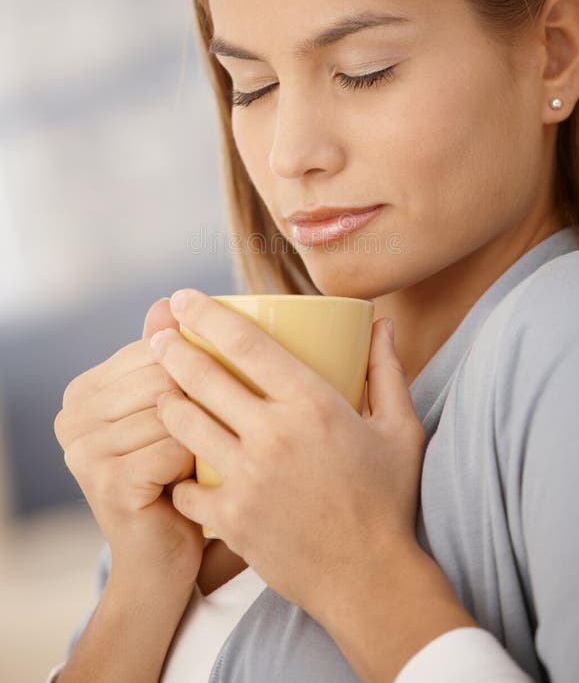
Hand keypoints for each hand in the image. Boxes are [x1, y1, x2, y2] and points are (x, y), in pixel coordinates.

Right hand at [53, 297, 206, 589]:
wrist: (164, 559)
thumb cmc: (176, 477)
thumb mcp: (170, 411)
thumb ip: (164, 357)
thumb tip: (166, 300)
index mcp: (84, 391)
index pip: (153, 348)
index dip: (195, 364)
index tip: (219, 386)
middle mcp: (72, 417)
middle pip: (162, 373)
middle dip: (203, 396)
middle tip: (225, 424)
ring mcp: (83, 449)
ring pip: (172, 407)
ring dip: (205, 429)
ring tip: (211, 451)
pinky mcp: (106, 481)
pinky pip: (174, 444)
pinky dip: (198, 459)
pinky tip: (198, 478)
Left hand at [150, 288, 426, 620]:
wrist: (371, 580)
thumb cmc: (389, 500)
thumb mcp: (400, 430)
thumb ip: (387, 372)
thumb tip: (383, 324)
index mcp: (312, 404)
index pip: (245, 343)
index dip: (206, 314)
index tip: (184, 298)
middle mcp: (273, 435)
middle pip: (201, 377)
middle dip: (170, 350)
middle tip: (157, 339)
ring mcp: (247, 478)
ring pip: (182, 425)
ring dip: (167, 404)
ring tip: (162, 393)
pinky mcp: (231, 519)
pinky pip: (183, 488)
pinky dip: (177, 476)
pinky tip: (179, 469)